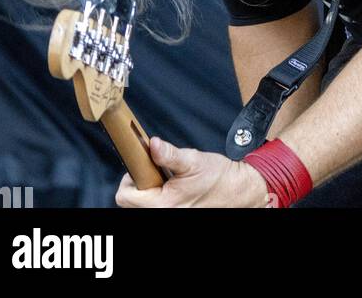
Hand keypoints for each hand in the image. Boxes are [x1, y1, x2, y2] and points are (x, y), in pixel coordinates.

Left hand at [115, 136, 268, 208]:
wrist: (237, 189)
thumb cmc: (218, 177)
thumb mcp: (192, 160)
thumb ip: (169, 154)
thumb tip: (152, 145)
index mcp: (162, 205)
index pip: (125, 196)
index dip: (130, 177)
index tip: (143, 165)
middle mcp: (162, 214)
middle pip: (129, 201)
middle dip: (139, 182)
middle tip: (156, 171)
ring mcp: (167, 215)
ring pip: (140, 204)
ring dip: (147, 189)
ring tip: (165, 178)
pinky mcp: (172, 212)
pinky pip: (152, 205)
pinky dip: (155, 194)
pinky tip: (170, 186)